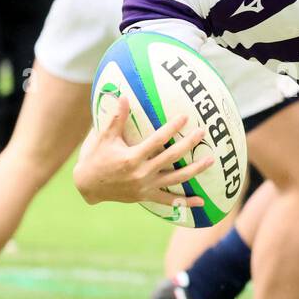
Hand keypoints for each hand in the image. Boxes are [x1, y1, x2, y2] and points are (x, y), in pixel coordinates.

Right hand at [73, 96, 213, 207]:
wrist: (88, 186)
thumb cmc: (96, 158)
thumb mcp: (104, 138)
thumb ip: (116, 118)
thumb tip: (123, 96)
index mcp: (132, 158)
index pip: (157, 141)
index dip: (172, 128)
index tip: (185, 117)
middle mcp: (141, 173)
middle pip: (171, 157)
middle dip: (188, 144)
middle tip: (202, 132)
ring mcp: (145, 187)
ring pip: (176, 179)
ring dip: (195, 170)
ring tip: (210, 160)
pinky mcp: (146, 196)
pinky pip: (169, 201)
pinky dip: (185, 202)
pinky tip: (201, 201)